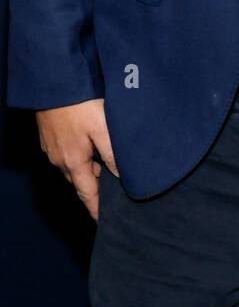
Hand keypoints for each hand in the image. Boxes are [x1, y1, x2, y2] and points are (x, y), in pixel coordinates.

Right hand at [35, 99, 117, 221]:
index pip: (87, 194)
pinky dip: (77, 156)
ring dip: (86, 169)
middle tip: (111, 188)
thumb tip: (121, 176)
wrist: (53, 84)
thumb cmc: (80, 105)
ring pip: (72, 167)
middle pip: (79, 181)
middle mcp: (59, 160)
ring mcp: (51, 148)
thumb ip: (113, 154)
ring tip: (103, 164)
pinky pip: (64, 155)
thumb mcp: (103, 128)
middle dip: (93, 187)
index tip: (102, 222)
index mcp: (74, 162)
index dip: (95, 209)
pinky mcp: (48, 137)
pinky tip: (87, 145)